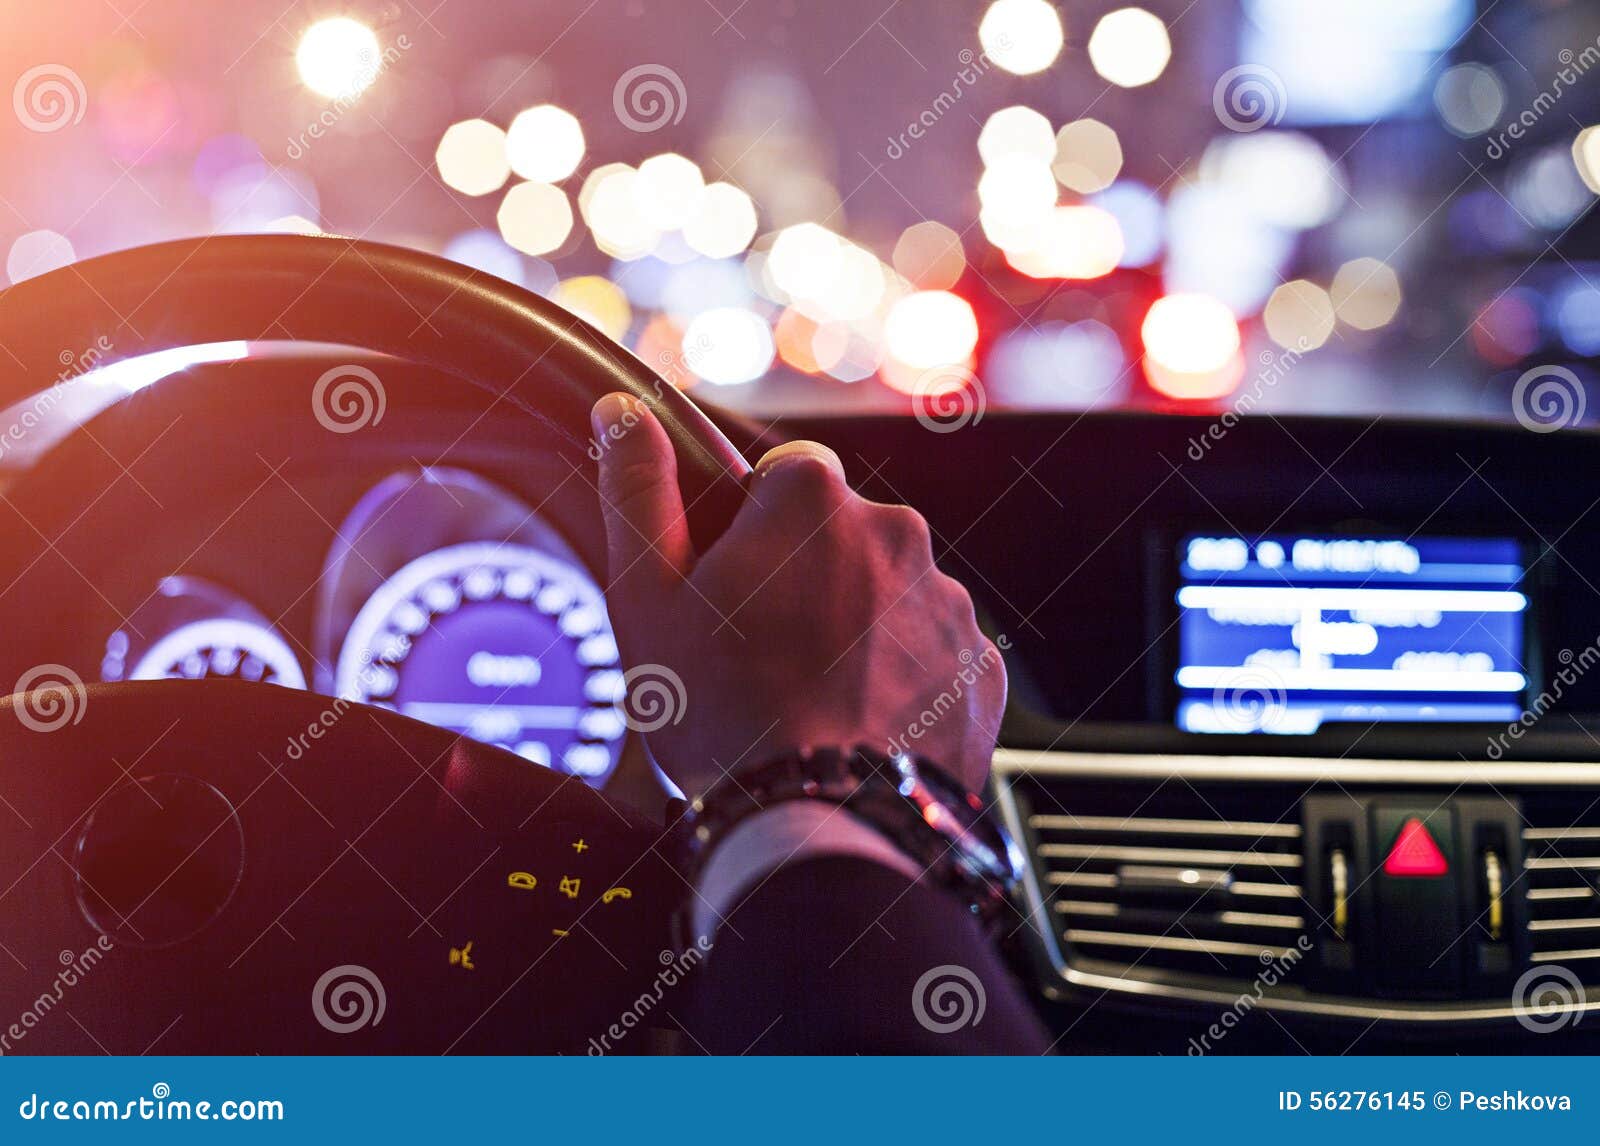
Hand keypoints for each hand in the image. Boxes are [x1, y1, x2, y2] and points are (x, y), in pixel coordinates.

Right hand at [589, 392, 1004, 797]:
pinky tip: (858, 726)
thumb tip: (624, 416)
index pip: (786, 472)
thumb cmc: (725, 715)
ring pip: (890, 596)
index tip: (737, 579)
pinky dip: (903, 681)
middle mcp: (897, 534)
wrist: (820, 827)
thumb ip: (638, 490)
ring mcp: (947, 604)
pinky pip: (933, 656)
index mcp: (814, 501)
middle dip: (808, 577)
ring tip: (810, 700)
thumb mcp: (649, 597)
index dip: (754, 524)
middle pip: (843, 535)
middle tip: (763, 653)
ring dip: (858, 629)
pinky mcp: (980, 670)